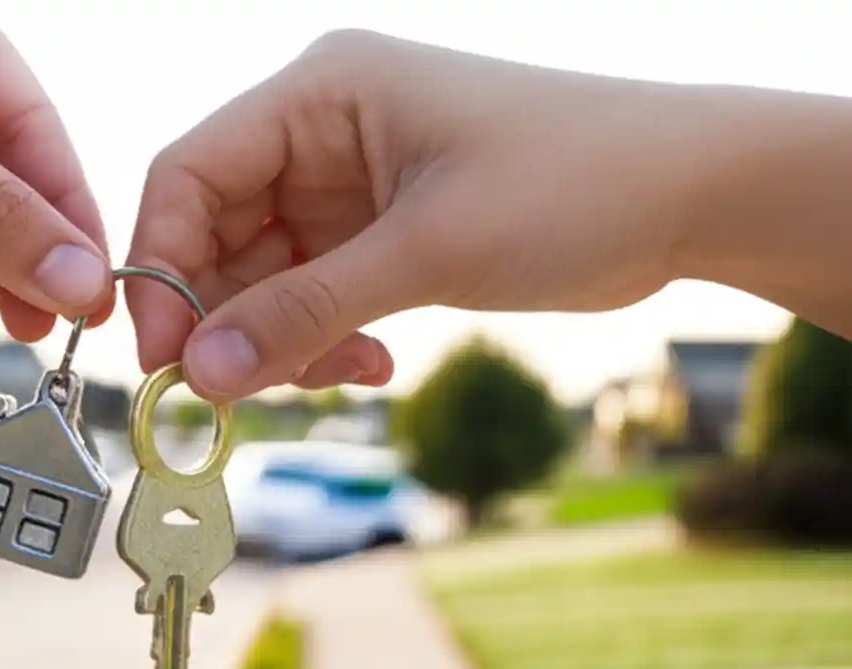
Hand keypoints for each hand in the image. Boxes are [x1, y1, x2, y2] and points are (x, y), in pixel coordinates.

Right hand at [128, 30, 851, 399]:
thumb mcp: (426, 251)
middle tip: (232, 394)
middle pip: (219, 230)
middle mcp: (321, 131)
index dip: (162, 264)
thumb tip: (199, 376)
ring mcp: (349, 183)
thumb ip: (302, 313)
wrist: (689, 194)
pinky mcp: (380, 230)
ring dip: (282, 337)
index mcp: (319, 92)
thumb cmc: (572, 182)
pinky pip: (314, 292)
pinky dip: (325, 336)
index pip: (190, 171)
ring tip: (340, 371)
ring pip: (266, 274)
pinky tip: (371, 360)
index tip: (164, 355)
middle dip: (224, 317)